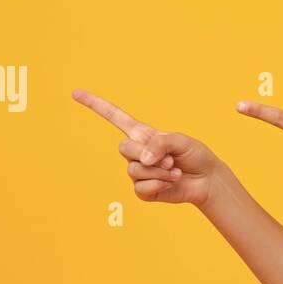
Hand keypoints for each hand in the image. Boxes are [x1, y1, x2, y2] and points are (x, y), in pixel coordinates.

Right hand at [72, 89, 223, 206]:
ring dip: (160, 172)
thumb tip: (142, 160)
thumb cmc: (195, 155)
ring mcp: (137, 172)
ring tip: (175, 171)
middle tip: (171, 159)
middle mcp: (136, 152)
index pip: (113, 116)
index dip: (94, 105)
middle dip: (149, 155)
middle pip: (124, 148)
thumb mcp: (180, 141)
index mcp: (142, 134)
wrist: (207, 179)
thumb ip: (159, 143)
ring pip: (134, 170)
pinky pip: (140, 188)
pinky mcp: (143, 190)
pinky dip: (159, 185)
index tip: (75, 93)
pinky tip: (170, 183)